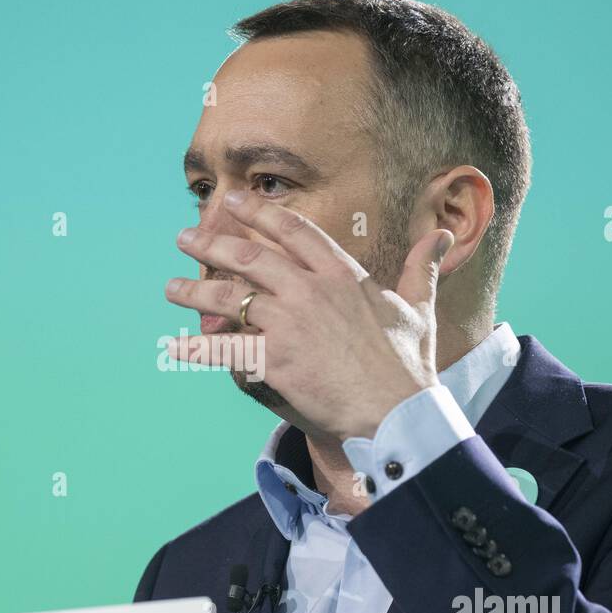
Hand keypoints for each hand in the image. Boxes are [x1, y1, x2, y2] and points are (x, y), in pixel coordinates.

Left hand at [164, 190, 454, 439]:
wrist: (397, 412)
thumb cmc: (408, 364)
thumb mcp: (417, 307)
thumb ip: (422, 266)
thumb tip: (442, 235)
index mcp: (343, 274)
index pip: (294, 231)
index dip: (259, 212)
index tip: (233, 200)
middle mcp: (312, 291)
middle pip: (250, 257)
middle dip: (213, 243)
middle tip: (184, 237)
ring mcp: (291, 324)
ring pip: (231, 297)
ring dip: (195, 290)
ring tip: (170, 286)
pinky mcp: (277, 360)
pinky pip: (228, 348)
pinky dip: (199, 347)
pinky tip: (175, 346)